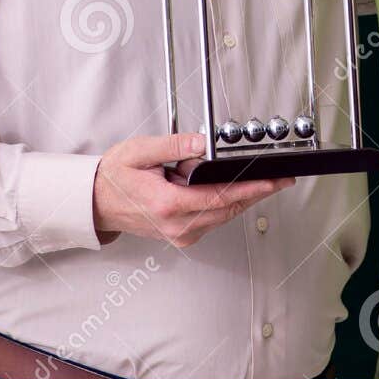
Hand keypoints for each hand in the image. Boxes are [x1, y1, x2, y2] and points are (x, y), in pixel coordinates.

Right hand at [93, 133, 293, 247]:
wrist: (97, 202)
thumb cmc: (115, 177)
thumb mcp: (140, 151)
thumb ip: (173, 145)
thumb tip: (203, 143)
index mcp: (168, 204)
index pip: (221, 197)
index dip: (252, 189)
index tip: (274, 182)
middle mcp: (177, 225)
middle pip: (229, 209)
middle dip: (257, 193)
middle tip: (280, 178)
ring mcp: (181, 234)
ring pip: (224, 216)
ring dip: (241, 197)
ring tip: (248, 177)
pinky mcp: (183, 235)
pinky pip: (214, 219)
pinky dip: (225, 203)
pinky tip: (225, 188)